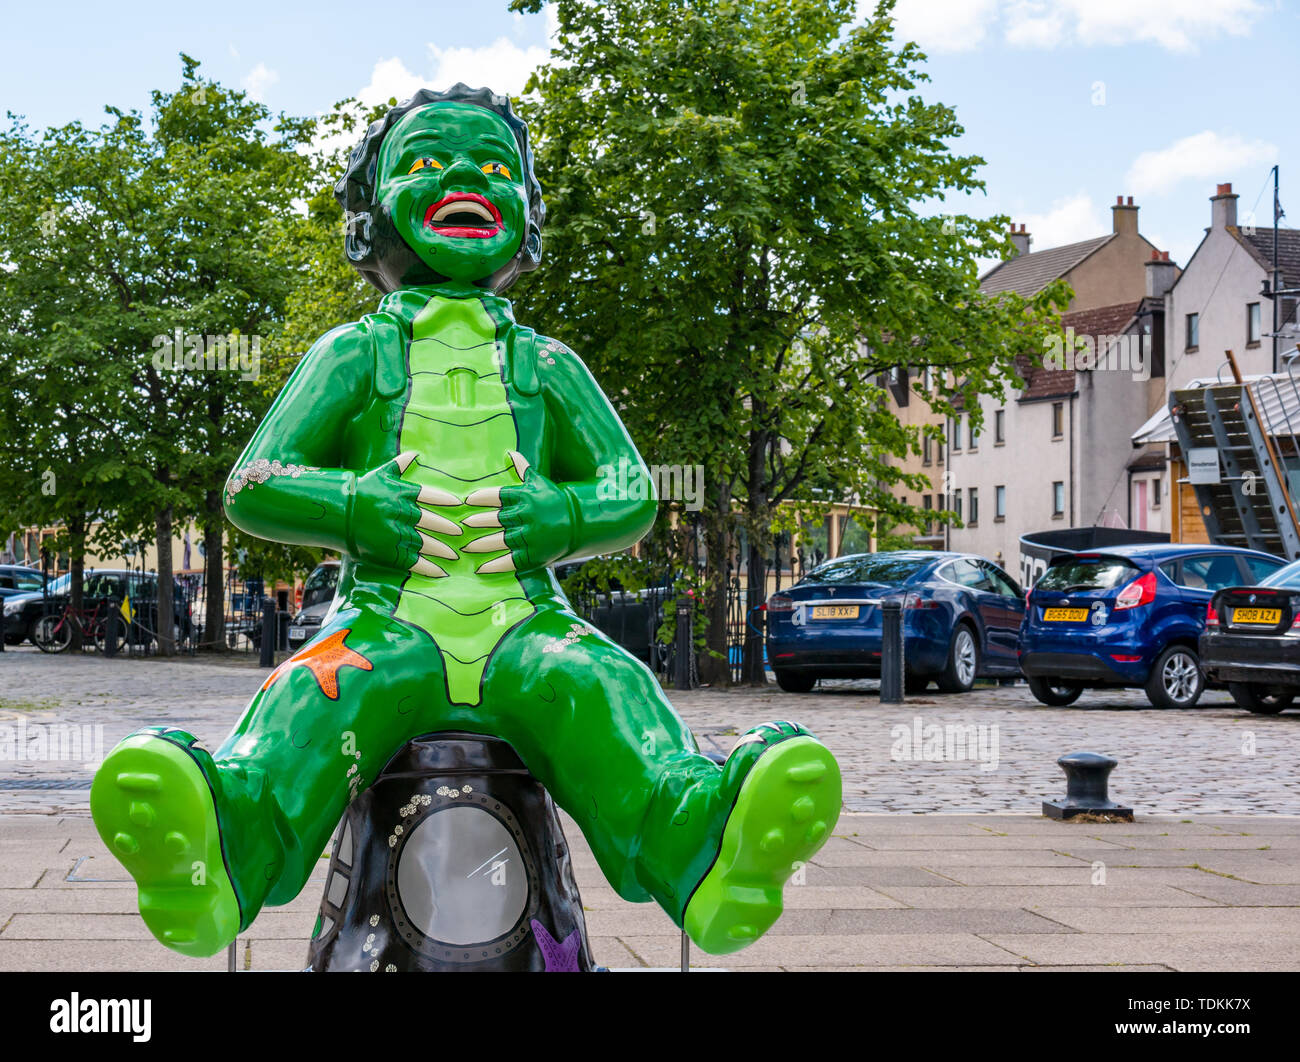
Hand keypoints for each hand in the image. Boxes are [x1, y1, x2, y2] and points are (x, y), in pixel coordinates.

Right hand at [347, 452, 462, 575]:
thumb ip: (399, 466)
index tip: (458, 504)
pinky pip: (412, 560)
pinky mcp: (386, 551)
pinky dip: (427, 567)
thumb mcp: (379, 475)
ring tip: (454, 555)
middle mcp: (398, 512)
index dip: (444, 500)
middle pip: (429, 521)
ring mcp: (392, 532)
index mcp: (398, 492)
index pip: (428, 495)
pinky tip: (440, 571)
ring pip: (423, 542)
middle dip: (446, 528)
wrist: (333, 512)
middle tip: (461, 532)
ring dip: (441, 549)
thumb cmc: (359, 491)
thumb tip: (415, 453)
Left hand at [463, 451, 575, 572]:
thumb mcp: (540, 483)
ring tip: (465, 547)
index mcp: (526, 497)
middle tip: (462, 525)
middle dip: (478, 522)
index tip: (467, 501)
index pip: (498, 495)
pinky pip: (511, 560)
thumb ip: (523, 470)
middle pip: (496, 519)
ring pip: (500, 540)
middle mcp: (527, 516)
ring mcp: (530, 536)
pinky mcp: (534, 554)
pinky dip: (495, 565)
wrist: (578, 522)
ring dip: (481, 545)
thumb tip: (509, 452)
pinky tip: (481, 568)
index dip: (481, 498)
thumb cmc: (554, 500)